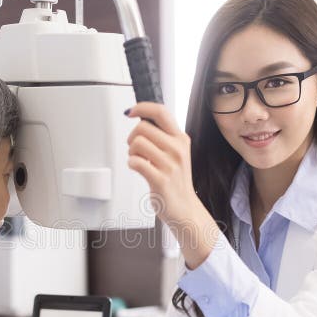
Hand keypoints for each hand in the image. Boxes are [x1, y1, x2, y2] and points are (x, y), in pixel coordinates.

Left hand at [125, 102, 219, 268]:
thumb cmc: (176, 180)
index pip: (160, 112)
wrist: (185, 208)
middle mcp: (177, 149)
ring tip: (138, 160)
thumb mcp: (176, 152)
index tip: (131, 111)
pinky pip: (136, 162)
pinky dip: (131, 164)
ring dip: (131, 152)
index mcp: (181, 139)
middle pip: (143, 127)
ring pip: (137, 144)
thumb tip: (142, 118)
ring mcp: (170, 165)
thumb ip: (163, 136)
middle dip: (132, 137)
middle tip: (135, 149)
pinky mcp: (161, 180)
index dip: (142, 107)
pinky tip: (138, 168)